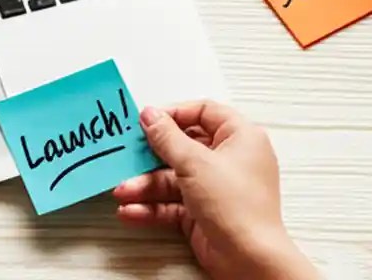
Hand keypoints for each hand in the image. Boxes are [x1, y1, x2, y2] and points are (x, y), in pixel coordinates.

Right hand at [114, 101, 317, 279]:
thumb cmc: (237, 208)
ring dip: (146, 185)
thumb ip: (167, 136)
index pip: (204, 112)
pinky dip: (152, 206)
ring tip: (123, 191)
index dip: (174, 114)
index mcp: (240, 138)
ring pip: (173, 178)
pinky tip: (132, 210)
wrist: (249, 260)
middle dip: (151, 156)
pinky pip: (172, 203)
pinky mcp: (204, 212)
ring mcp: (216, 188)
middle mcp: (230, 161)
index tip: (147, 120)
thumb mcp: (194, 162)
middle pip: (182, 147)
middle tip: (128, 154)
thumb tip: (151, 115)